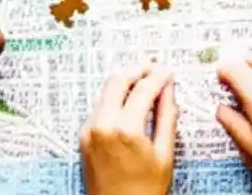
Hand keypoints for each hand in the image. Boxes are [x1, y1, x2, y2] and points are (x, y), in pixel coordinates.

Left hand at [80, 65, 177, 194]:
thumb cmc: (143, 191)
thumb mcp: (164, 154)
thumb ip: (167, 117)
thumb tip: (169, 90)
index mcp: (125, 130)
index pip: (143, 89)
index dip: (158, 76)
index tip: (167, 72)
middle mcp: (102, 125)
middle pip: (118, 79)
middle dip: (137, 69)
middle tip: (154, 68)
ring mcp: (89, 130)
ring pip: (106, 90)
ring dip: (124, 81)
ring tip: (144, 82)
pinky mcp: (83, 136)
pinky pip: (99, 106)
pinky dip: (115, 98)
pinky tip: (129, 102)